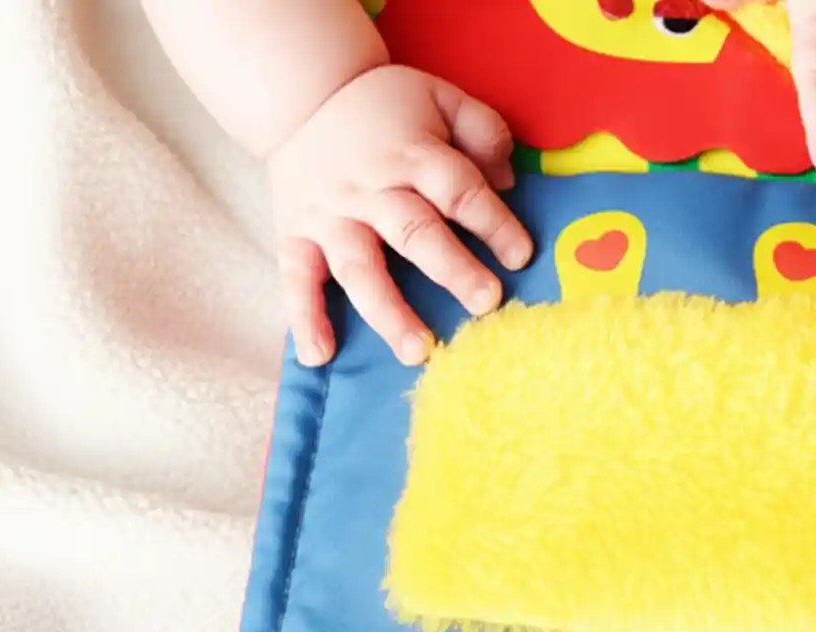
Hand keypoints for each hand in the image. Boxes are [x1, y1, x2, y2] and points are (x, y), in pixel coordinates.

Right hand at [267, 65, 531, 366]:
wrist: (302, 93)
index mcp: (412, 153)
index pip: (458, 190)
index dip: (492, 222)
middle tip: (486, 304)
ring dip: (388, 312)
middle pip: (414, 232)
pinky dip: (304, 317)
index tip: (521, 256)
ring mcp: (329, 216)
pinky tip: (319, 355)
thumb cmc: (387, 106)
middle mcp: (369, 188)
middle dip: (452, 269)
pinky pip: (296, 279)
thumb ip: (482, 132)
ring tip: (418, 352)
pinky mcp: (294, 234)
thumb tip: (509, 181)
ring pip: (359, 268)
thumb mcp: (441, 98)